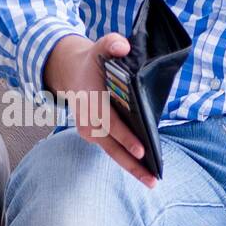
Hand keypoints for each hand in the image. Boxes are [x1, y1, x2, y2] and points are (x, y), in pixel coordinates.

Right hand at [43, 33, 157, 188]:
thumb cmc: (93, 62)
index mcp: (91, 103)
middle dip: (133, 164)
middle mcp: (89, 122)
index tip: (141, 150)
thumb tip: (122, 46)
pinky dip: (128, 161)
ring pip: (113, 153)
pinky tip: (146, 171)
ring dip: (132, 168)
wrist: (72, 73)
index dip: (125, 137)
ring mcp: (91, 132)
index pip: (110, 123)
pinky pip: (113, 150)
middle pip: (113, 147)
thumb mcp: (99, 48)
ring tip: (152, 181)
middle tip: (153, 180)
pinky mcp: (96, 137)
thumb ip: (110, 44)